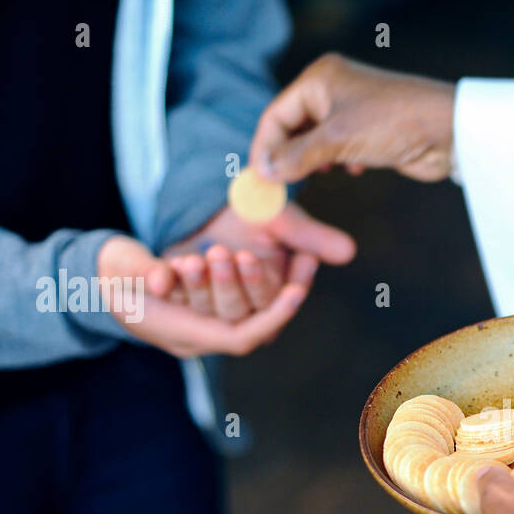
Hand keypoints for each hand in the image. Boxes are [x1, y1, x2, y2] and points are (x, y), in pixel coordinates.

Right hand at [97, 234, 316, 356]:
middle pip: (250, 322)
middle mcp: (202, 334)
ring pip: (253, 309)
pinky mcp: (212, 305)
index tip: (297, 292)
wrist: (96, 279)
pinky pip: (252, 297)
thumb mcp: (119, 268)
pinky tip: (297, 252)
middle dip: (265, 288)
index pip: (239, 338)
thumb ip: (142, 273)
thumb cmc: (106, 274)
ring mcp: (207, 321)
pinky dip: (273, 278)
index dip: (271, 318)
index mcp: (181, 333)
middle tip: (279, 252)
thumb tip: (163, 281)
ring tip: (294, 248)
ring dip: (272, 281)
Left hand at [163, 203, 354, 319]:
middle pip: (240, 310)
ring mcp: (210, 308)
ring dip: (200, 285)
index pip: (277, 301)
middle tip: (225, 255)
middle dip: (233, 284)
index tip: (264, 269)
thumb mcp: (282, 219)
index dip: (272, 288)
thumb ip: (311, 237)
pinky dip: (169, 285)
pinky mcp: (179, 299)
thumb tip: (349, 251)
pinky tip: (164, 272)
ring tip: (194, 259)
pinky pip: (173, 299)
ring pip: (207, 308)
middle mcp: (246, 310)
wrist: (206, 203)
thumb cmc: (253, 212)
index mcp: (275, 296)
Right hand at [249, 53, 455, 183]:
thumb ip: (298, 156)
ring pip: (315, 141)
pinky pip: (337, 148)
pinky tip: (351, 170)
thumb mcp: (339, 140)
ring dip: (314, 161)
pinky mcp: (367, 131)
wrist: (448, 131)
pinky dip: (338, 162)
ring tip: (317, 176)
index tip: (261, 179)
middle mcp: (331, 89)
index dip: (265, 147)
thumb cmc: (394, 123)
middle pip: (292, 127)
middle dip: (289, 156)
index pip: (276, 114)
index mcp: (318, 79)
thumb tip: (266, 172)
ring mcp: (350, 110)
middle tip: (282, 186)